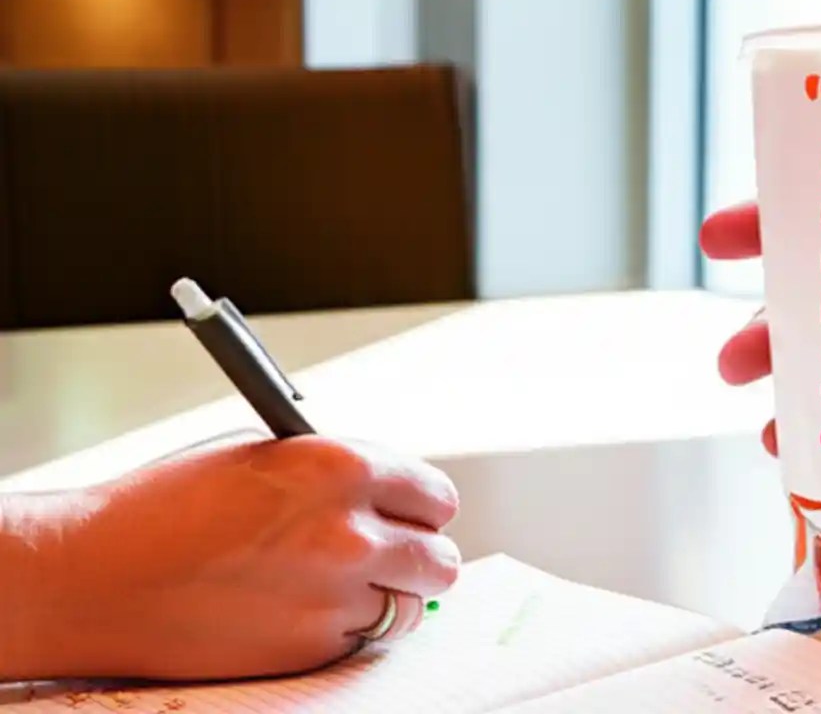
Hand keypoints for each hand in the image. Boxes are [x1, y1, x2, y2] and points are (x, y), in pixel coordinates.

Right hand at [6, 435, 459, 680]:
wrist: (98, 577)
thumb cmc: (167, 507)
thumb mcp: (265, 457)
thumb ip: (336, 473)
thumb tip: (386, 494)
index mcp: (340, 466)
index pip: (436, 495)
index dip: (422, 505)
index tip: (413, 513)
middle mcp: (350, 531)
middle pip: (440, 557)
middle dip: (418, 553)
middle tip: (392, 553)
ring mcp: (335, 596)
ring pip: (411, 606)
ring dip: (389, 596)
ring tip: (347, 585)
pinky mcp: (312, 647)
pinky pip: (361, 639)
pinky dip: (344, 628)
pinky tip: (303, 609)